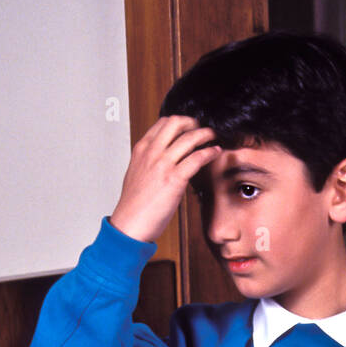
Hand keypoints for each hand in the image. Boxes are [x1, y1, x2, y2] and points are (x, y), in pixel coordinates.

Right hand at [109, 115, 221, 244]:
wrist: (130, 224)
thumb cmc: (133, 205)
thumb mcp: (137, 174)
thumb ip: (149, 162)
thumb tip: (163, 159)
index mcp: (142, 149)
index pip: (162, 123)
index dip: (180, 122)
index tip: (190, 127)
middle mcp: (152, 152)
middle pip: (176, 122)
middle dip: (193, 123)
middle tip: (203, 129)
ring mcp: (163, 164)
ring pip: (189, 138)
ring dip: (206, 134)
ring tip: (213, 137)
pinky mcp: (174, 179)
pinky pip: (197, 158)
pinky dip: (210, 152)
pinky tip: (215, 153)